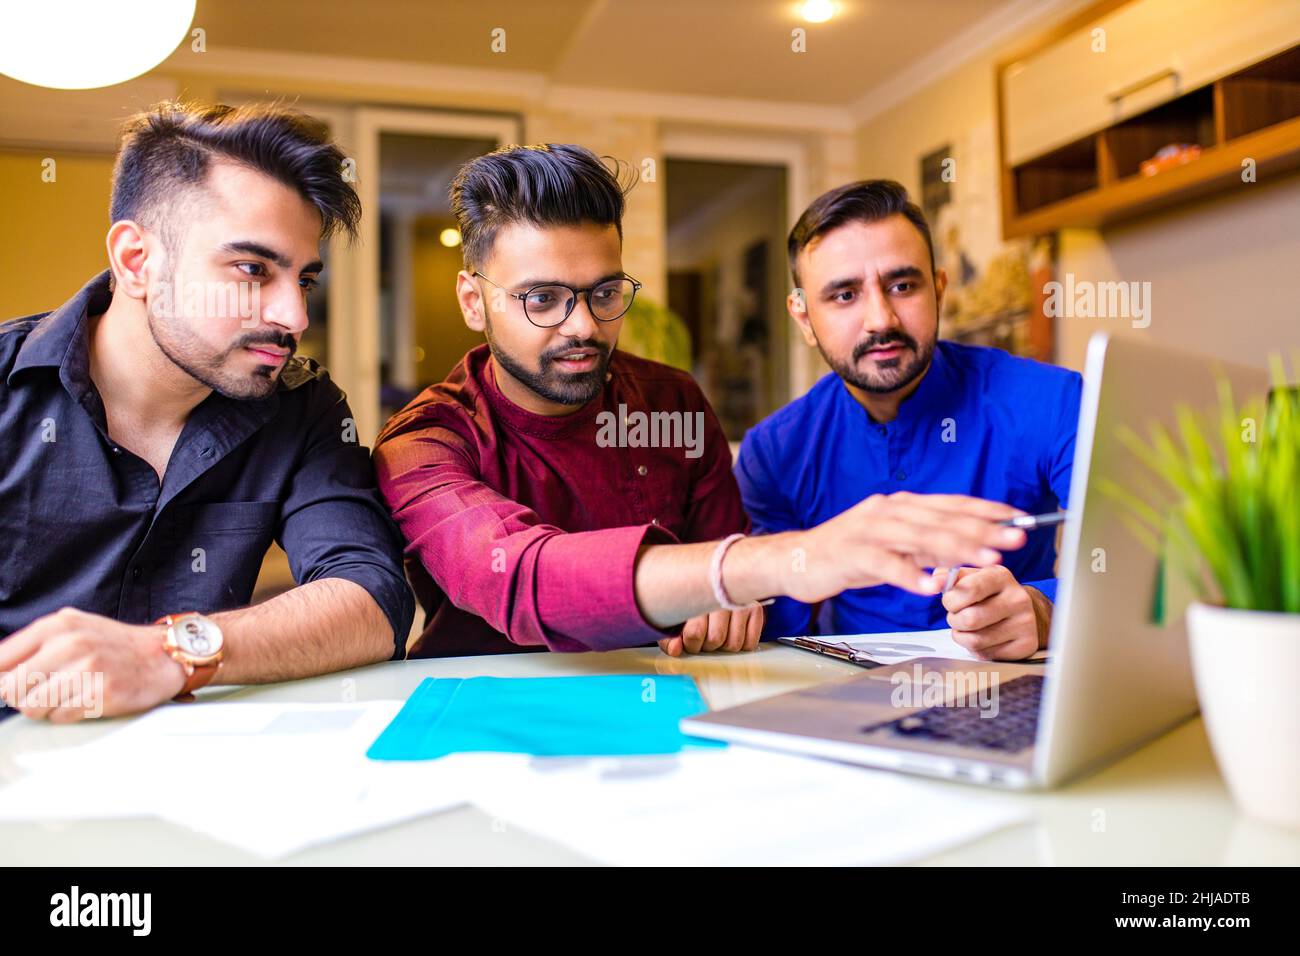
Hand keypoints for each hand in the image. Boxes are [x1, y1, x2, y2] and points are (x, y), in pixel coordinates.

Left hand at [0, 607, 186, 721]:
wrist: (161, 656)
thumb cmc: (114, 645)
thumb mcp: (72, 629)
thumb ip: (34, 646)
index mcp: (56, 626)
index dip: (0, 679)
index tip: (10, 685)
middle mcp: (69, 644)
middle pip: (10, 688)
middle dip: (20, 696)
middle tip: (42, 691)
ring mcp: (86, 669)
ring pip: (31, 707)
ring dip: (43, 708)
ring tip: (65, 696)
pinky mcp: (100, 694)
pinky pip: (59, 717)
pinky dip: (66, 714)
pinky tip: (83, 701)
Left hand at [659, 605, 763, 656]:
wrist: (715, 577)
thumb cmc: (691, 600)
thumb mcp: (674, 617)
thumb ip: (669, 637)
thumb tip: (676, 650)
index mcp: (696, 595)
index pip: (695, 633)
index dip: (690, 644)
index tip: (689, 640)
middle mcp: (722, 597)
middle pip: (716, 639)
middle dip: (706, 646)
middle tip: (703, 637)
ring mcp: (740, 602)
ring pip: (734, 644)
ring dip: (723, 646)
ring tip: (717, 633)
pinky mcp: (756, 609)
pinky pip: (750, 643)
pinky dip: (741, 644)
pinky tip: (732, 633)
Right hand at [781, 493, 1027, 603]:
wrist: (796, 559)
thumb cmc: (848, 553)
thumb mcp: (894, 546)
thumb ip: (928, 546)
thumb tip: (970, 549)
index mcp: (900, 506)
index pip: (952, 504)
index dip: (986, 511)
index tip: (1019, 519)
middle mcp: (887, 511)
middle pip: (942, 519)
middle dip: (982, 529)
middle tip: (1015, 538)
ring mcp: (868, 530)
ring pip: (919, 537)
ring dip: (956, 548)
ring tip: (985, 559)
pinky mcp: (850, 554)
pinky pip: (884, 564)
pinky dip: (907, 575)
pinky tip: (928, 586)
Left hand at [936, 565, 1051, 660]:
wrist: (1024, 611)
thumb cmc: (990, 594)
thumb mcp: (974, 577)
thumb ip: (951, 577)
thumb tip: (935, 579)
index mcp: (1001, 577)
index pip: (969, 590)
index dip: (951, 600)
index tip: (950, 601)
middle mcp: (1017, 599)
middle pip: (970, 619)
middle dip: (954, 620)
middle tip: (957, 616)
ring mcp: (1025, 623)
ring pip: (975, 640)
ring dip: (962, 636)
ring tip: (966, 627)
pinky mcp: (1025, 645)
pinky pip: (986, 654)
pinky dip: (975, 649)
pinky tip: (982, 637)